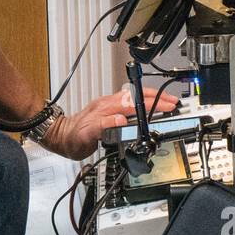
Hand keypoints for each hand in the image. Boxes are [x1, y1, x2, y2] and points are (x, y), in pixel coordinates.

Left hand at [42, 86, 180, 160]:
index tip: (165, 106)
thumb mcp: (87, 136)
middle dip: (156, 97)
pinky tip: (149, 107)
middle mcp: (108, 104)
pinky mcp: (108, 110)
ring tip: (166, 103)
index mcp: (105, 109)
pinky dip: (143, 102)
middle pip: (136, 96)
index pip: (132, 103)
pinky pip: (129, 102)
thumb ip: (103, 126)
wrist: (61, 136)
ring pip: (134, 97)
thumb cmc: (72, 138)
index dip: (150, 103)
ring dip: (151, 98)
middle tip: (173, 103)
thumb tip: (121, 120)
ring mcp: (108, 105)